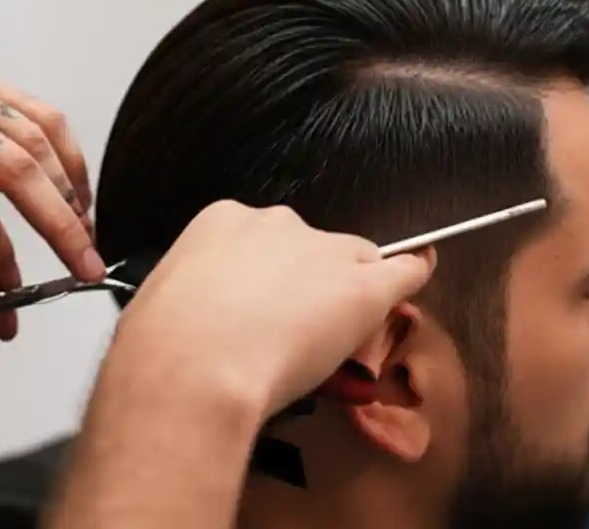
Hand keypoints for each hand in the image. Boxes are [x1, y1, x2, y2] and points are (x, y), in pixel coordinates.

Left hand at [0, 70, 100, 339]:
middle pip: (17, 167)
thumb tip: (5, 320)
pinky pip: (43, 117)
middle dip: (60, 225)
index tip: (16, 290)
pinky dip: (67, 160)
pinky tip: (75, 198)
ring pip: (39, 139)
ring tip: (84, 237)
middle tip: (88, 269)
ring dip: (70, 194)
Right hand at [107, 200, 434, 418]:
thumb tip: (201, 318)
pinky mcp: (362, 288)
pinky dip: (414, 269)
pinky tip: (422, 267)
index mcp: (223, 221)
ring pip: (353, 263)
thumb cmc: (165, 346)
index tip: (259, 307)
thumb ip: (198, 297)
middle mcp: (277, 224)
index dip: (267, 279)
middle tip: (287, 334)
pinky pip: (402, 269)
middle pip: (311, 249)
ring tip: (325, 342)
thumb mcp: (166, 301)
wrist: (192, 367)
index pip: (263, 242)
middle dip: (307, 284)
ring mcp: (323, 253)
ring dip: (345, 293)